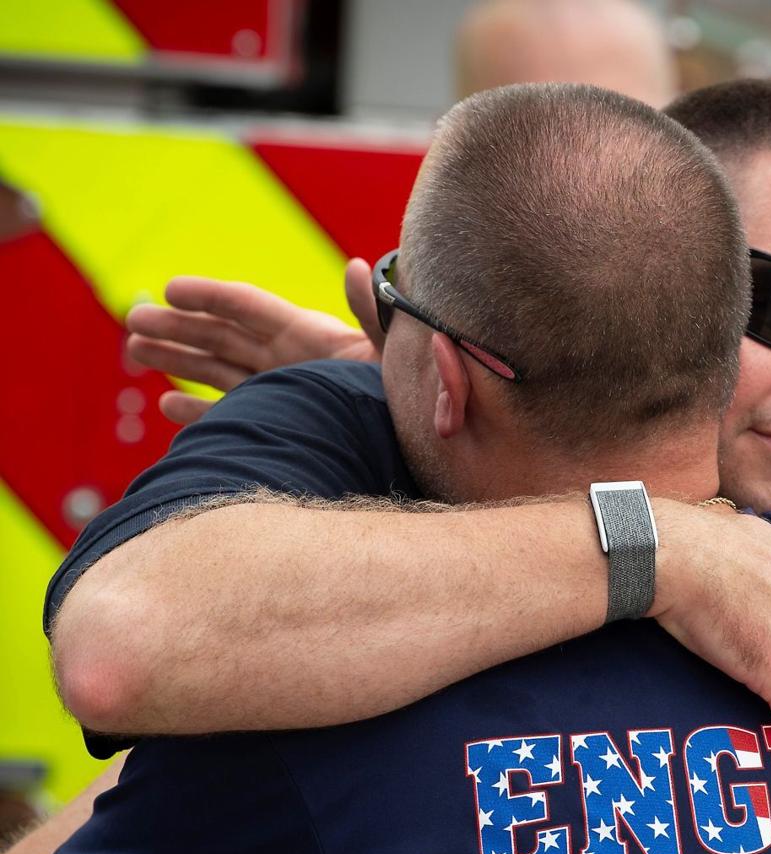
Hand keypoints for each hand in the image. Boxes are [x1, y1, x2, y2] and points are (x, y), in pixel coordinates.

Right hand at [124, 258, 382, 424]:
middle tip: (132, 319)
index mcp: (306, 334)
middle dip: (177, 327)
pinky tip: (168, 405)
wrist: (410, 442)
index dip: (209, 296)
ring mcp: (279, 390)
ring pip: (216, 370)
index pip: (247, 306)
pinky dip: (199, 411)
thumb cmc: (402, 394)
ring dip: (177, 360)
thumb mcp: (389, 351)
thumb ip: (370, 313)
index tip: (171, 289)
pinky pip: (231, 414)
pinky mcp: (279, 423)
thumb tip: (358, 267)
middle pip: (220, 336)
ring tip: (135, 349)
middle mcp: (286, 358)